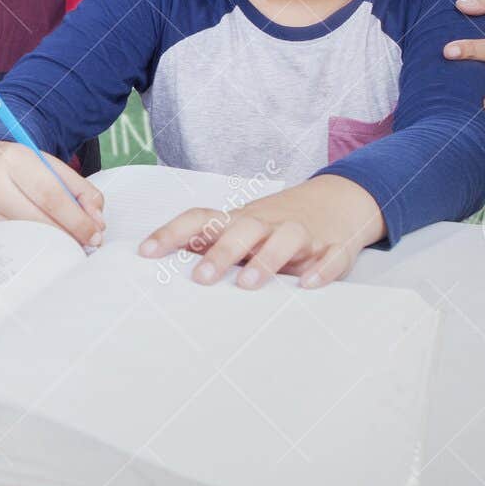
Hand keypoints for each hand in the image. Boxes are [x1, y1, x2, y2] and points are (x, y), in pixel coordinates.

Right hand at [0, 141, 104, 246]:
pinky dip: (34, 250)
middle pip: (37, 220)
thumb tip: (97, 223)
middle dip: (68, 237)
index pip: (51, 195)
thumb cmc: (20, 168)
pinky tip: (46, 249)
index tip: (95, 235)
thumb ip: (81, 191)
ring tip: (69, 247)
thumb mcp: (51, 167)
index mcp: (15, 160)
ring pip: (24, 238)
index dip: (76, 220)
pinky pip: (12, 247)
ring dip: (53, 247)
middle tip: (86, 246)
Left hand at [137, 174, 384, 288]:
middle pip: (244, 228)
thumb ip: (208, 244)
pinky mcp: (333, 247)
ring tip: (248, 283)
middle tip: (201, 278)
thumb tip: (159, 264)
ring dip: (267, 259)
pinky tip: (308, 285)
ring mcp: (303, 233)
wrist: (338, 200)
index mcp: (240, 220)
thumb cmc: (275, 224)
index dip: (172, 233)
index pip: (201, 218)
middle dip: (222, 252)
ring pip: (286, 238)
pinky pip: (330, 256)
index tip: (146, 252)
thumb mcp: (241, 229)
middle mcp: (268, 223)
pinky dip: (321, 269)